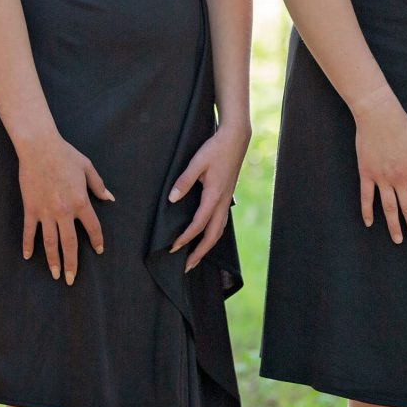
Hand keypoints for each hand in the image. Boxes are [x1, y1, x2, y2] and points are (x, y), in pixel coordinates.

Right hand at [17, 132, 112, 284]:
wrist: (39, 147)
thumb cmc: (65, 155)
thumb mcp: (87, 168)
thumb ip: (98, 185)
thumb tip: (110, 198)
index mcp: (80, 201)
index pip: (92, 227)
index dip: (97, 241)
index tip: (99, 251)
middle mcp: (64, 211)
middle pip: (69, 243)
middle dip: (72, 263)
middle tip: (72, 279)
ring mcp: (45, 211)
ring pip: (50, 242)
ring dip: (53, 260)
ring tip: (55, 274)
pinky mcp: (30, 208)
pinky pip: (29, 231)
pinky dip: (28, 244)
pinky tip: (28, 256)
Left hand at [168, 123, 249, 272]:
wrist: (235, 139)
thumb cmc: (216, 149)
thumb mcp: (197, 162)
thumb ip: (184, 181)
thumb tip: (171, 199)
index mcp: (214, 195)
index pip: (199, 224)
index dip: (186, 238)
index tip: (173, 248)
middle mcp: (222, 202)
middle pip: (213, 235)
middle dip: (200, 253)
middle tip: (186, 267)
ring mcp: (226, 200)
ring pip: (218, 231)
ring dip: (207, 246)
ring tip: (195, 258)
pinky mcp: (226, 197)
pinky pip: (221, 222)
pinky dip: (213, 234)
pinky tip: (206, 236)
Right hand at [353, 90, 406, 243]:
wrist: (378, 115)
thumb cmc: (403, 127)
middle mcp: (399, 178)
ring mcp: (382, 177)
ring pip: (389, 208)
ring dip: (394, 225)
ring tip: (397, 240)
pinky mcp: (366, 173)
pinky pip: (367, 197)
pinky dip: (367, 211)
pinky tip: (370, 223)